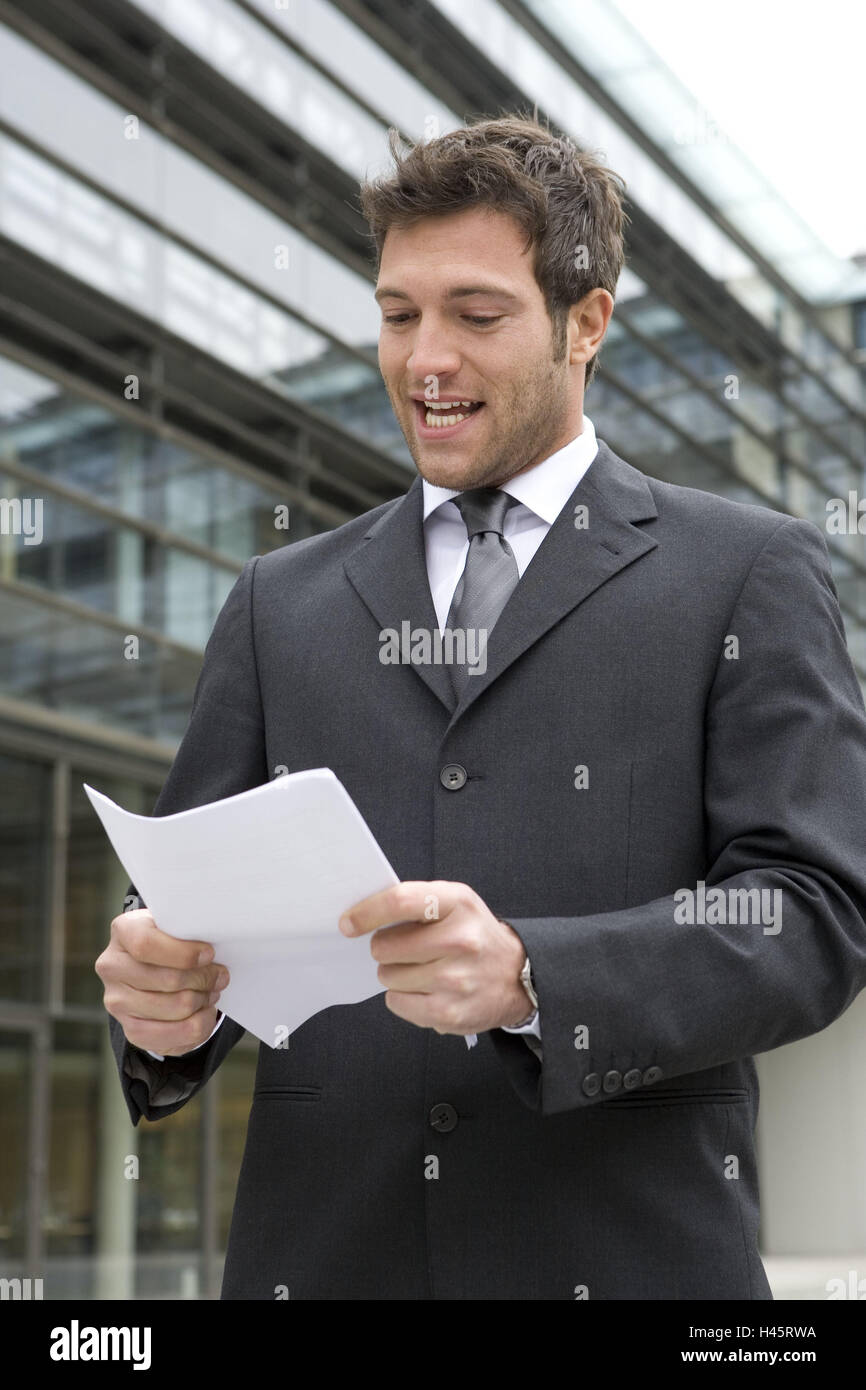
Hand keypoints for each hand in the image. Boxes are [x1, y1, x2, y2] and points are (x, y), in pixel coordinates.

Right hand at [95, 908, 229, 1055]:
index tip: (209, 954)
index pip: (146, 944)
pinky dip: (198, 1025)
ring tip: (211, 992)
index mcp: (123, 930)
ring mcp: (117, 1001)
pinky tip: (204, 1012)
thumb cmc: (173, 942)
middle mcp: (112, 967)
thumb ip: (189, 931)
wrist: (155, 966)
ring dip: (203, 1000)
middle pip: (168, 979)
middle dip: (204, 979)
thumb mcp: (178, 926)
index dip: (183, 953)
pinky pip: (173, 1035)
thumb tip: (211, 954)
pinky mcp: (130, 1029)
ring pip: (175, 1008)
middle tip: (220, 976)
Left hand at [339, 881, 529, 1034]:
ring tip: (423, 969)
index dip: (367, 912)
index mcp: (458, 903)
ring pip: (388, 976)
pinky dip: (403, 997)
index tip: (348, 923)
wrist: (517, 975)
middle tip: (405, 950)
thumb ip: (414, 902)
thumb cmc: (474, 935)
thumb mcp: (455, 903)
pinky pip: (395, 1002)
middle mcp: (460, 940)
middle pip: (385, 946)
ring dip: (396, 973)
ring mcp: (455, 979)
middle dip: (385, 948)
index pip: (401, 901)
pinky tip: (426, 990)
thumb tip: (362, 916)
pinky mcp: (448, 1012)